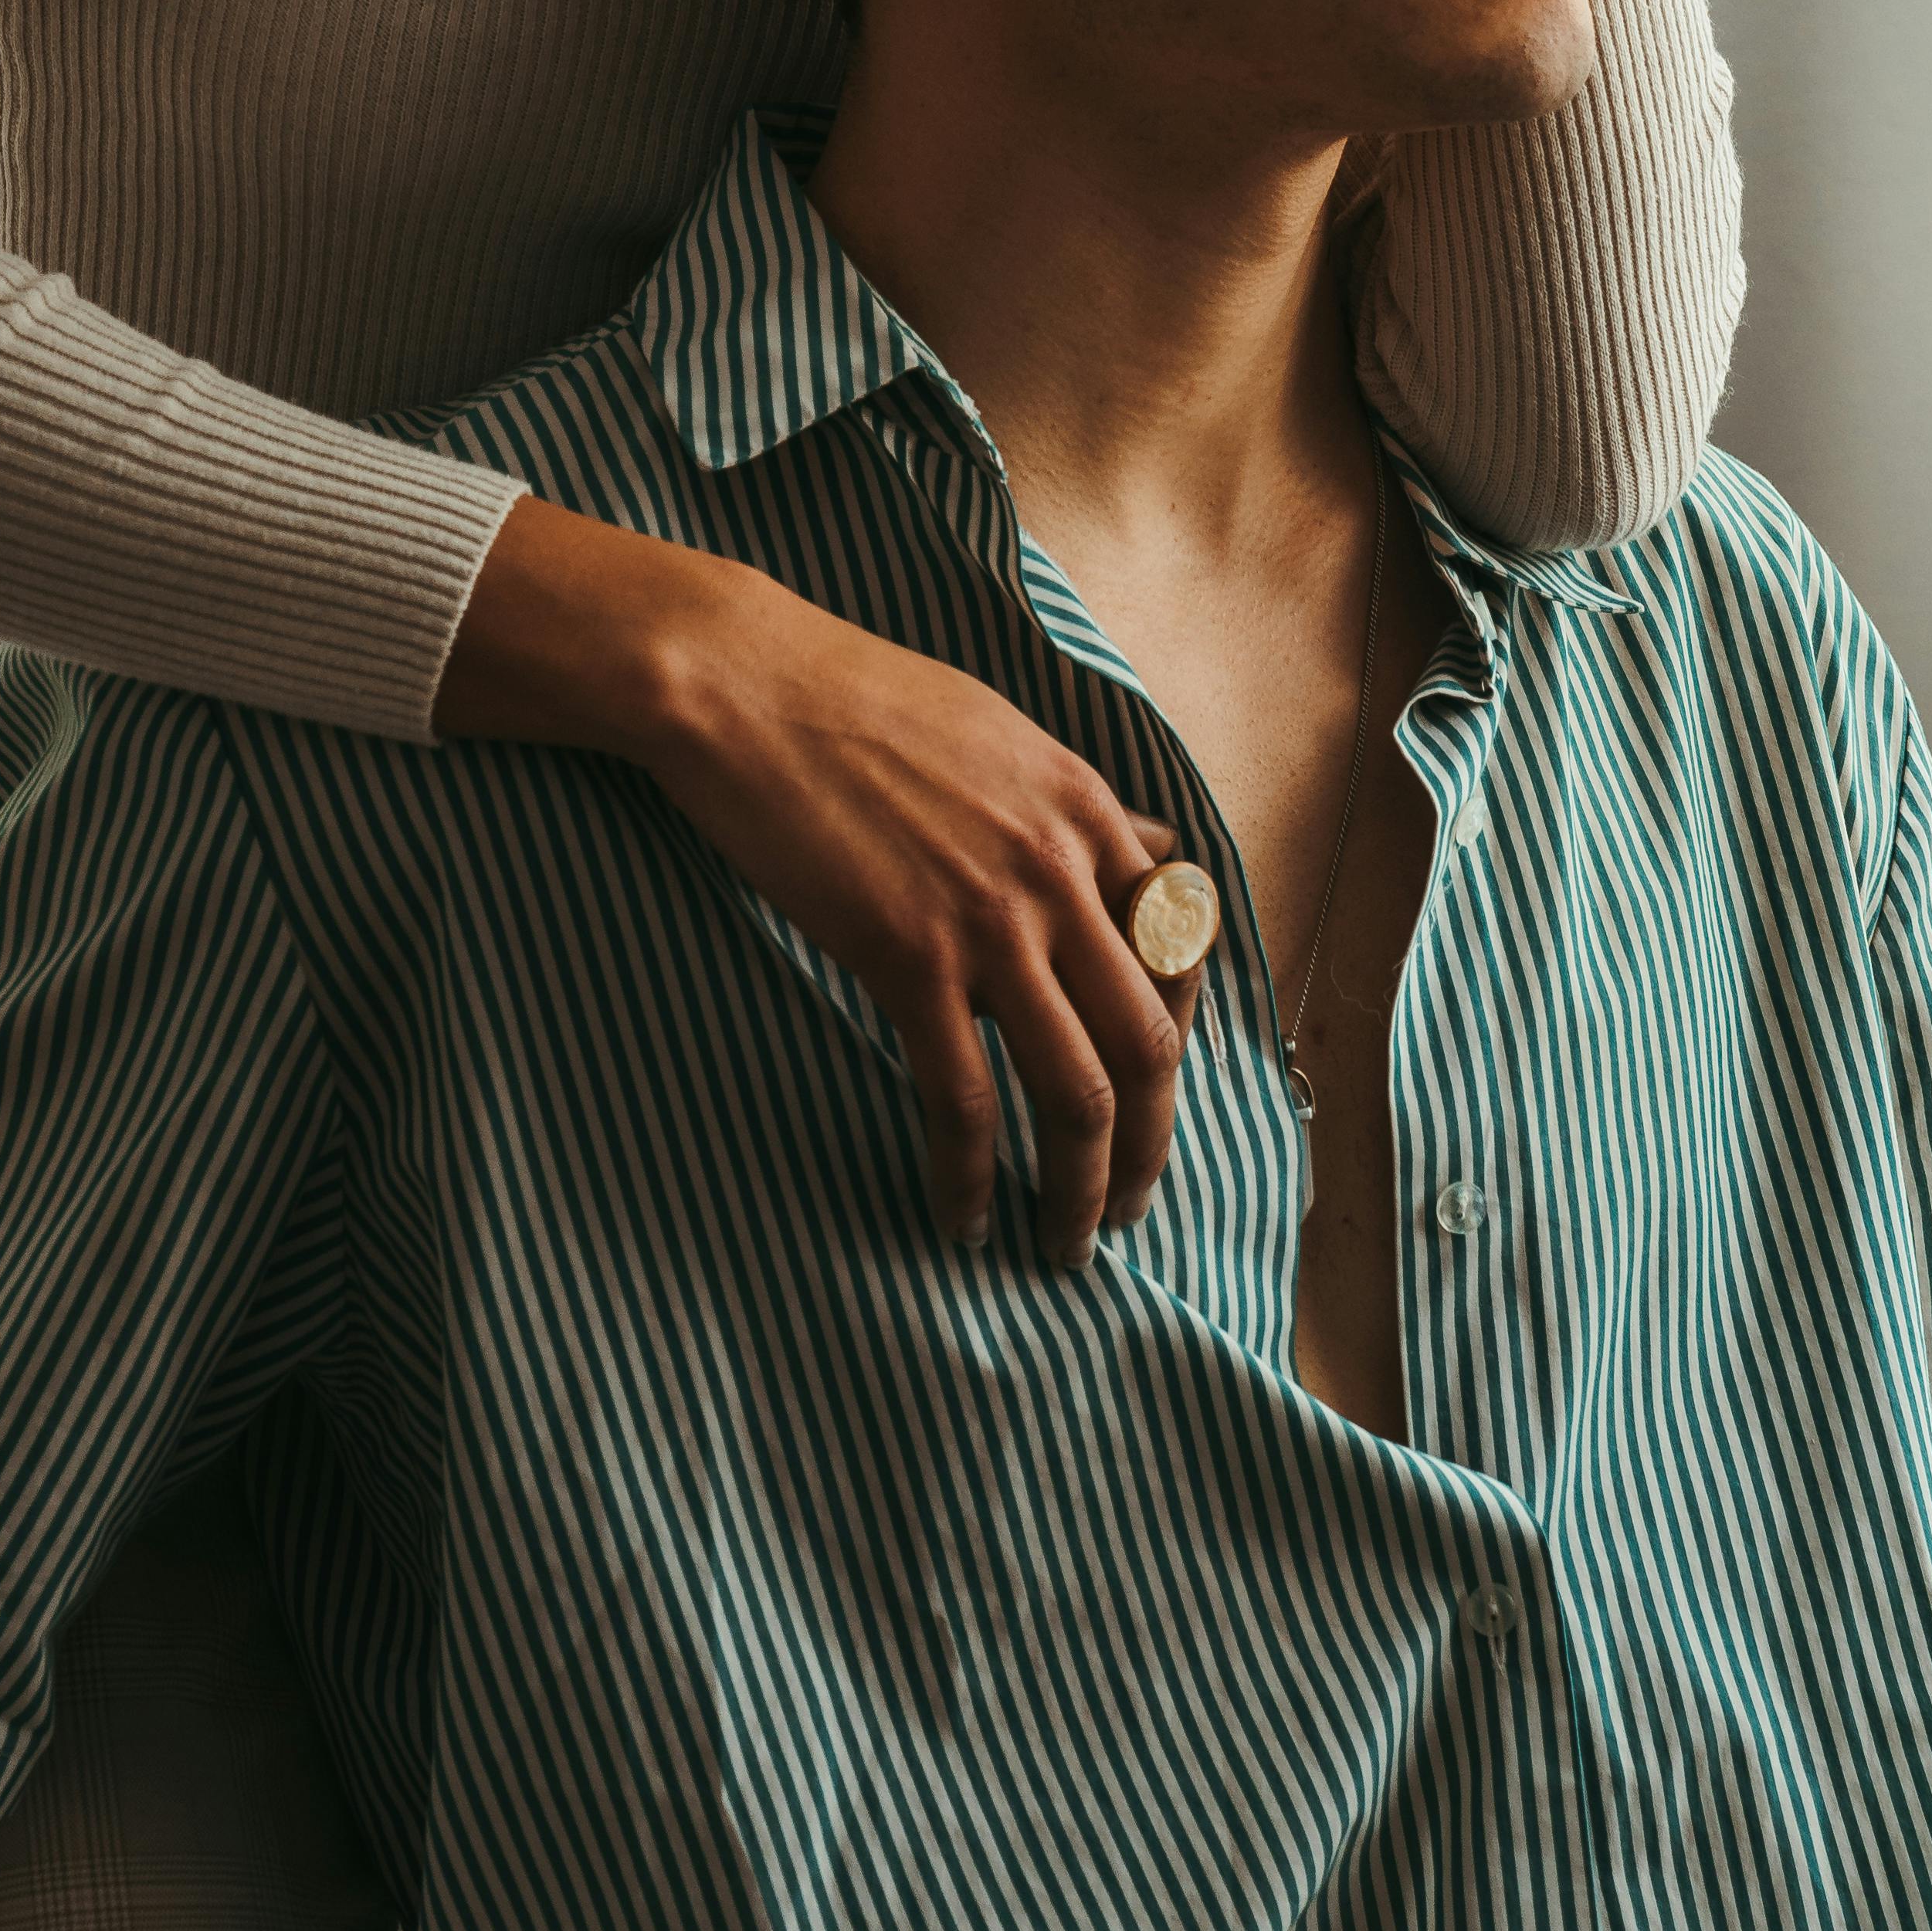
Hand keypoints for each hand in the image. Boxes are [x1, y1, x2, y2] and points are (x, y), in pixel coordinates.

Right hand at [437, 497, 1203, 1266]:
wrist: (749, 685)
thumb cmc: (859, 699)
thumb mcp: (1002, 733)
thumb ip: (1076, 804)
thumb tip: (1146, 844)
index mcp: (1086, 809)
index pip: (1182, 947)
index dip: (1181, 1034)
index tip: (1154, 1087)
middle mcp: (1059, 871)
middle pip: (1148, 1043)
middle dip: (1151, 1145)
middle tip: (1132, 1208)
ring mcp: (989, 919)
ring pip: (1076, 1089)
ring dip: (1079, 1189)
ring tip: (1063, 1245)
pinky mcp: (908, 957)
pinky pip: (964, 1099)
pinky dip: (971, 1178)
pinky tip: (962, 1220)